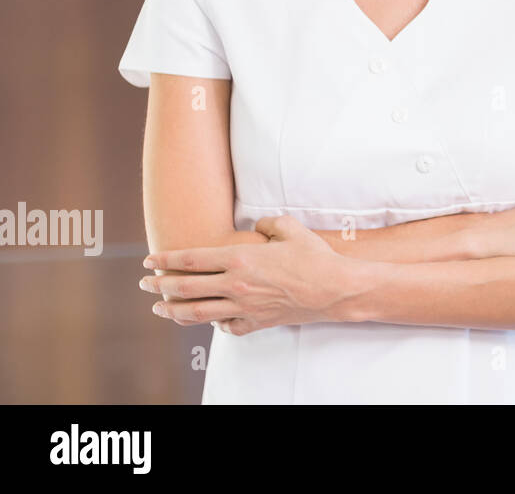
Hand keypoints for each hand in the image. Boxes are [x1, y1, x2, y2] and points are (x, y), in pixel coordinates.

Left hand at [139, 215, 359, 334]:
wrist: (334, 289)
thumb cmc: (315, 257)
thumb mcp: (291, 228)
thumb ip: (268, 222)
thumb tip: (256, 225)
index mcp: (240, 258)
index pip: (190, 260)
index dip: (165, 260)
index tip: (148, 261)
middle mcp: (236, 285)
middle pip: (185, 288)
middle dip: (159, 285)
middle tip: (144, 284)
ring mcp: (244, 307)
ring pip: (196, 313)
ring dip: (172, 311)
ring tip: (159, 308)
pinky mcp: (256, 323)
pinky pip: (226, 326)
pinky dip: (214, 323)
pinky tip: (209, 319)